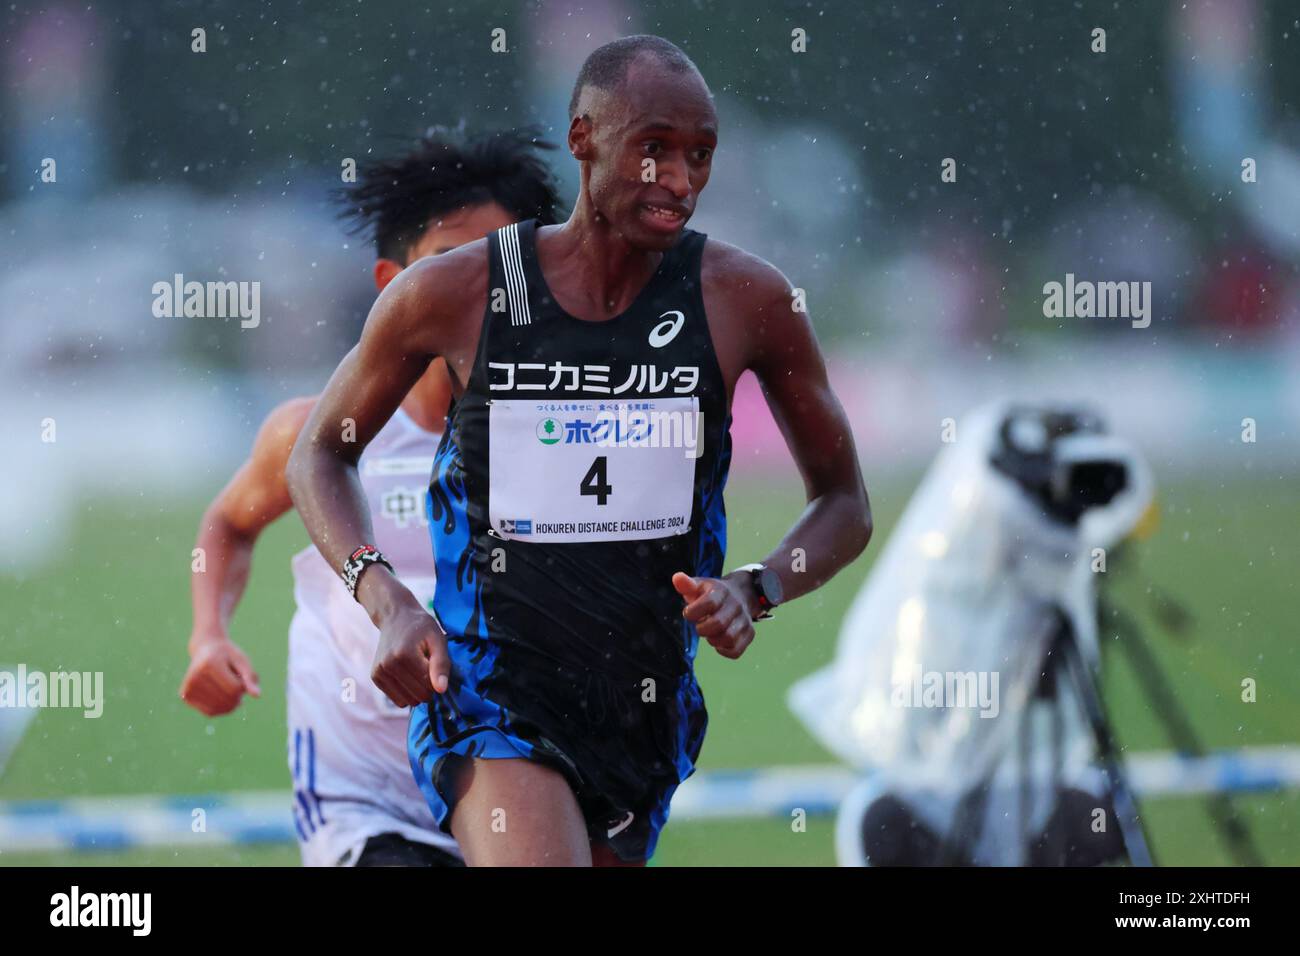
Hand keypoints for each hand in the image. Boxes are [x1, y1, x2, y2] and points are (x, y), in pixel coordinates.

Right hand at [180, 633, 260, 716]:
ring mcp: (187, 687)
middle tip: (237, 685)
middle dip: (238, 697)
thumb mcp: (242, 660)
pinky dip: (221, 709)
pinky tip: (223, 697)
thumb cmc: (227, 655)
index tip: (242, 678)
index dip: (243, 687)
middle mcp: (195, 676)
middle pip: (226, 700)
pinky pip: (209, 712)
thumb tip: (257, 696)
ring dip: (230, 704)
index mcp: (209, 664)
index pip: (234, 689)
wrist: (205, 648)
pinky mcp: (185, 696)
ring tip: (229, 689)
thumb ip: (250, 677)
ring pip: (218, 709)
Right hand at [369, 587, 451, 707]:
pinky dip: (406, 692)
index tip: (435, 664)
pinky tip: (407, 675)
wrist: (396, 617)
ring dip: (417, 691)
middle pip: (419, 696)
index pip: (429, 686)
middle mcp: (388, 665)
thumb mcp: (438, 640)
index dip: (438, 679)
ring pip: (407, 701)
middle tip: (427, 667)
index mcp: (405, 654)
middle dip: (428, 687)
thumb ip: (441, 664)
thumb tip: (441, 690)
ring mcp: (379, 672)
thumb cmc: (421, 628)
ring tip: (416, 670)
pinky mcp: (375, 677)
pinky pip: (397, 700)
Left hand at [672, 571, 755, 659]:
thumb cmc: (712, 593)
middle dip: (702, 629)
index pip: (709, 603)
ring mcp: (745, 620)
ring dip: (713, 640)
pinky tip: (718, 642)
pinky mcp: (749, 634)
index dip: (693, 612)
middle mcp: (736, 605)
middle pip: (718, 623)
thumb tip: (677, 578)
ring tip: (710, 634)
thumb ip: (687, 585)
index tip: (688, 613)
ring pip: (729, 638)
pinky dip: (723, 651)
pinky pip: (736, 650)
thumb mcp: (700, 586)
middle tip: (700, 626)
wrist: (740, 594)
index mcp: (721, 591)